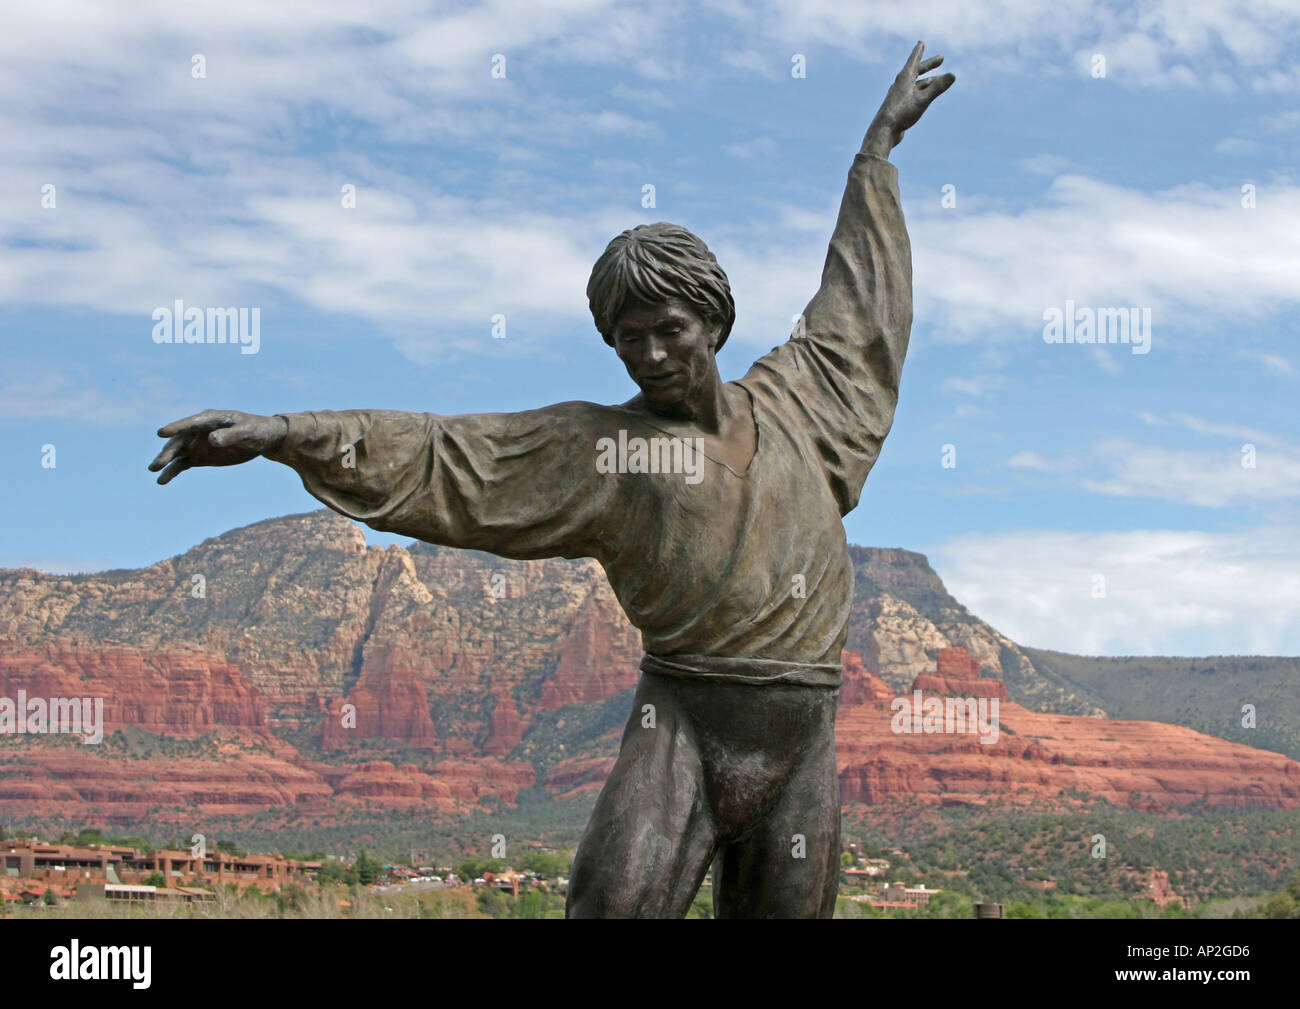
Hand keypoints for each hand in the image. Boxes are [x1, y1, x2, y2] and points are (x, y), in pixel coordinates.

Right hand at [148, 410, 287, 484]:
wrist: (263, 439)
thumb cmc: (256, 430)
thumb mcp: (247, 432)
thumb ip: (230, 435)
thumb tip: (211, 439)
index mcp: (210, 419)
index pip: (190, 423)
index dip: (176, 428)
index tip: (161, 433)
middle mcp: (198, 431)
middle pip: (179, 440)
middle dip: (168, 451)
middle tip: (156, 464)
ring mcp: (197, 444)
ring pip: (177, 453)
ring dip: (165, 461)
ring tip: (153, 471)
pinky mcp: (200, 457)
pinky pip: (182, 464)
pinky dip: (172, 471)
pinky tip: (162, 481)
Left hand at [862, 41, 954, 157]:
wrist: (884, 131)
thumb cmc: (902, 113)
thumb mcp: (923, 100)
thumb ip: (938, 87)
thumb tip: (953, 75)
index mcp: (904, 78)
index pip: (913, 60)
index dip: (919, 51)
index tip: (921, 42)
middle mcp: (901, 84)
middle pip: (917, 71)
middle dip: (929, 65)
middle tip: (941, 58)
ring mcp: (899, 96)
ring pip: (916, 84)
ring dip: (928, 80)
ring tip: (938, 80)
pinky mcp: (900, 106)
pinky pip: (914, 94)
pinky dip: (922, 91)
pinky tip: (925, 96)